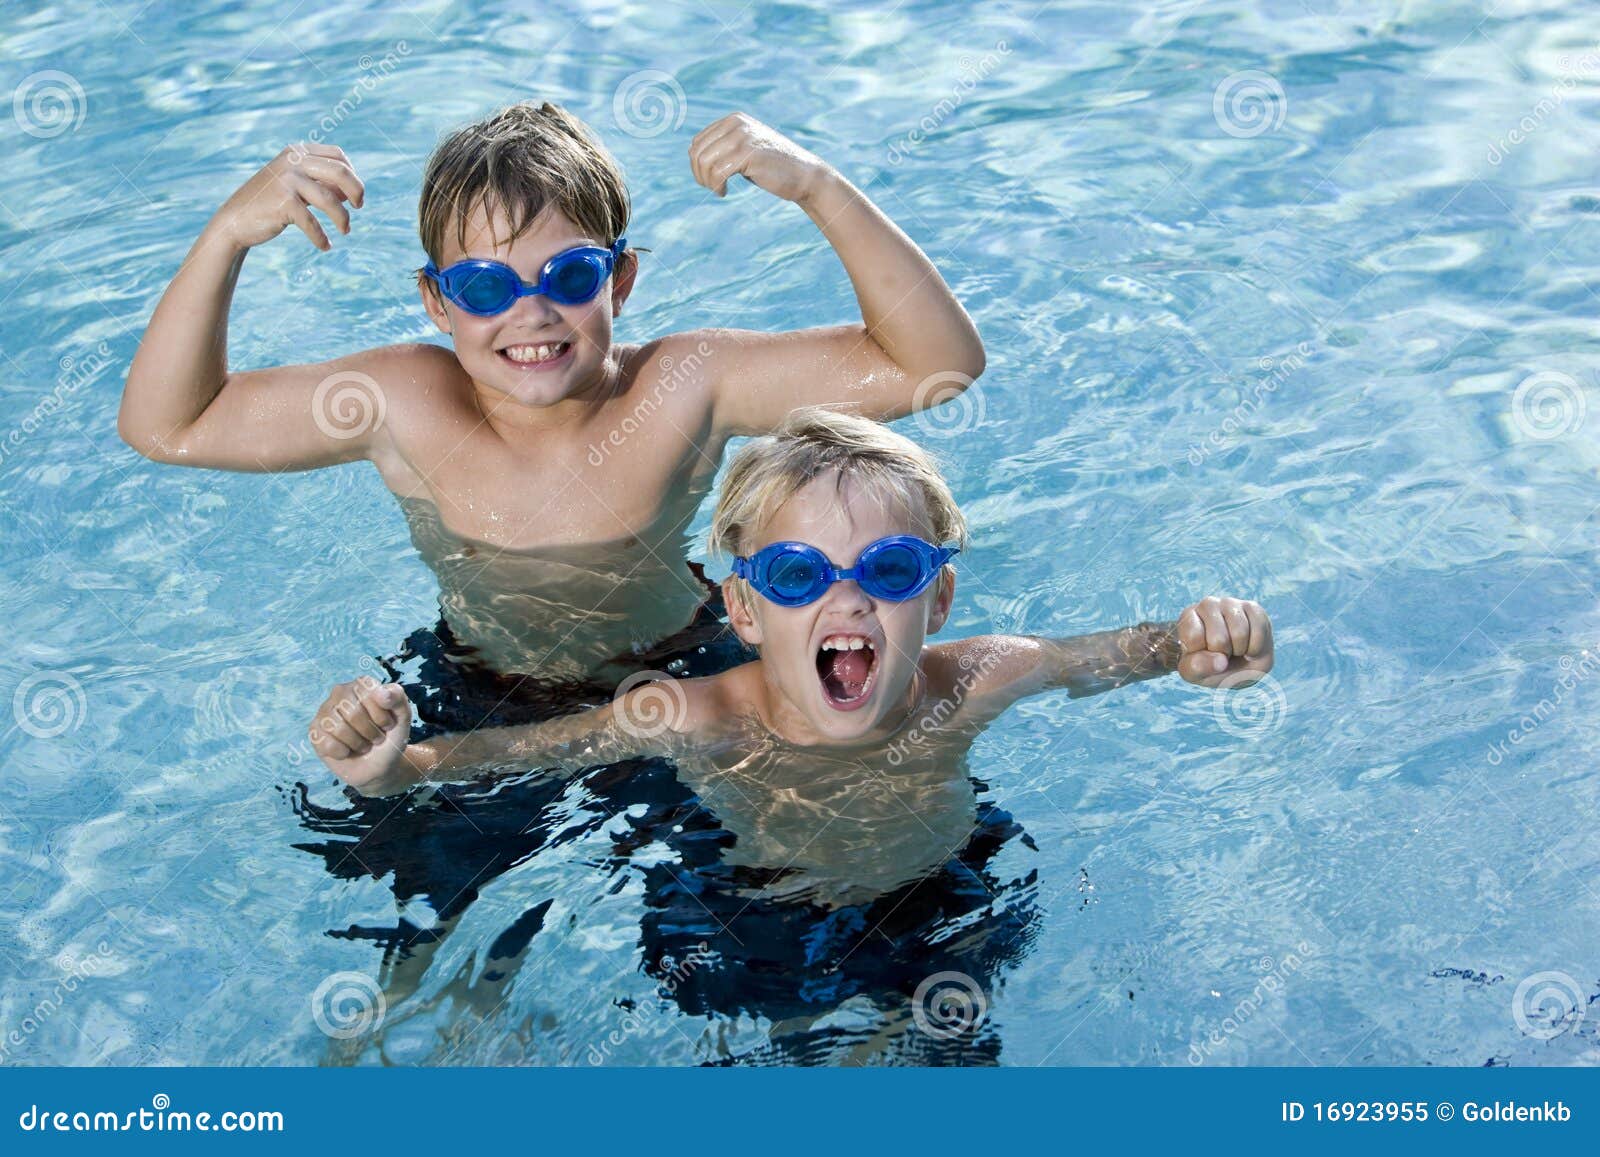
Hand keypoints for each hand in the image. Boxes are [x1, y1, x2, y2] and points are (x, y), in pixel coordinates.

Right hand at [214, 143, 364, 251]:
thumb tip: (351, 193)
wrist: (236, 220)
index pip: (337, 155)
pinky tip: (325, 246)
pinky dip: (321, 237)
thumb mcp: (297, 187)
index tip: (355, 195)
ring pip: (330, 200)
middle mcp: (293, 160)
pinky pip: (313, 222)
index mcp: (297, 152)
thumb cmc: (271, 203)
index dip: (353, 175)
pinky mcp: (283, 201)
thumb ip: (321, 184)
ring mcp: (287, 179)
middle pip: (340, 172)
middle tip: (359, 207)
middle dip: (356, 191)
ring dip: (343, 219)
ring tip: (345, 231)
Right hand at [309, 676, 415, 794]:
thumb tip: (382, 693)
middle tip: (375, 738)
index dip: (380, 715)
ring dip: (357, 743)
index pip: (368, 693)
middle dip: (370, 732)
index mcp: (362, 684)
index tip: (387, 725)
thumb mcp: (402, 718)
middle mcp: (340, 692)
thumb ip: (398, 699)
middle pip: (352, 712)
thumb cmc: (390, 737)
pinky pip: (326, 743)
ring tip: (363, 744)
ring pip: (337, 728)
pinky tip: (346, 751)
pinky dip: (342, 752)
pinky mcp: (314, 731)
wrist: (380, 765)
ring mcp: (324, 711)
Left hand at [689, 113, 832, 202]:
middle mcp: (736, 123)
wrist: (805, 176)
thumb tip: (694, 154)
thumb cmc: (774, 168)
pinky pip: (716, 172)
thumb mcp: (746, 150)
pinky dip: (716, 186)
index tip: (710, 181)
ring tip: (719, 190)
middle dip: (700, 175)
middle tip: (713, 188)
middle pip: (697, 152)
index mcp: (734, 120)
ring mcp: (742, 136)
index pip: (698, 142)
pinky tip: (724, 192)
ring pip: (704, 162)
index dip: (697, 166)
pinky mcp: (747, 153)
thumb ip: (724, 147)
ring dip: (707, 182)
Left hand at [1176, 596, 1273, 687]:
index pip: (1194, 637)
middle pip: (1219, 638)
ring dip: (1240, 650)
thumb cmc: (1208, 665)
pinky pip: (1258, 631)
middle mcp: (1208, 604)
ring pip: (1240, 633)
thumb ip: (1197, 667)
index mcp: (1188, 618)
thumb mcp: (1194, 673)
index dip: (1203, 655)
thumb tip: (1221, 661)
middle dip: (1223, 654)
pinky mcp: (1253, 607)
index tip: (1203, 654)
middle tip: (1222, 653)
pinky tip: (1248, 646)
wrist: (1235, 666)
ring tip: (1234, 649)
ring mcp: (1231, 603)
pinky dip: (1256, 648)